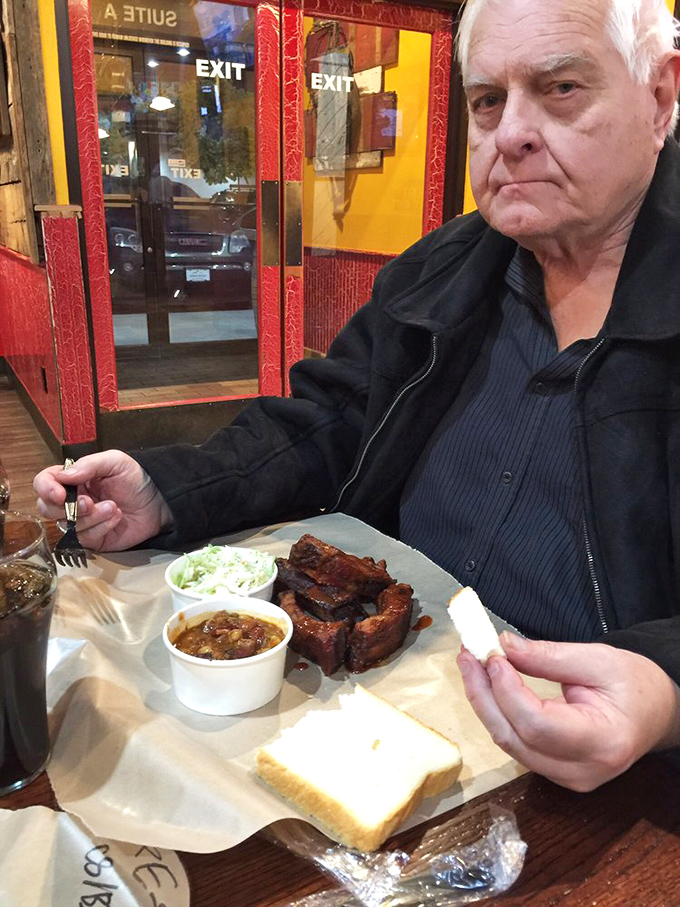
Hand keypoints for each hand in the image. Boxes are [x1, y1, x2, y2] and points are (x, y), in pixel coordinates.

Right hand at [34, 450, 173, 551]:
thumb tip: (63, 476)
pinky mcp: (93, 539)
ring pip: (66, 526)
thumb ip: (88, 465)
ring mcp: (81, 522)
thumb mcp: (114, 462)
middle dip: (66, 508)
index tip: (60, 494)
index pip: (44, 482)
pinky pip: (86, 539)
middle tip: (90, 503)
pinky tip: (116, 518)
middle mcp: (71, 501)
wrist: (159, 501)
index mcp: (72, 479)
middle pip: (46, 509)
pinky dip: (101, 527)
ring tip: (114, 507)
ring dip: (91, 517)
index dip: (46, 489)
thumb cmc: (136, 479)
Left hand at [458, 632, 679, 791]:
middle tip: (468, 655)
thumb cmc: (635, 684)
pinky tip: (488, 685)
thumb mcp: (598, 659)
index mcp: (603, 742)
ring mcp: (567, 777)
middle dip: (484, 694)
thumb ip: (548, 656)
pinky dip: (498, 713)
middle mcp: (582, 771)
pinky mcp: (555, 772)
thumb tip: (503, 646)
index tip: (492, 656)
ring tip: (472, 664)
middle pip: (515, 738)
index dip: (507, 691)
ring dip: (485, 702)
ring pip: (510, 744)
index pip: (538, 725)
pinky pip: (516, 744)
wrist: (656, 712)